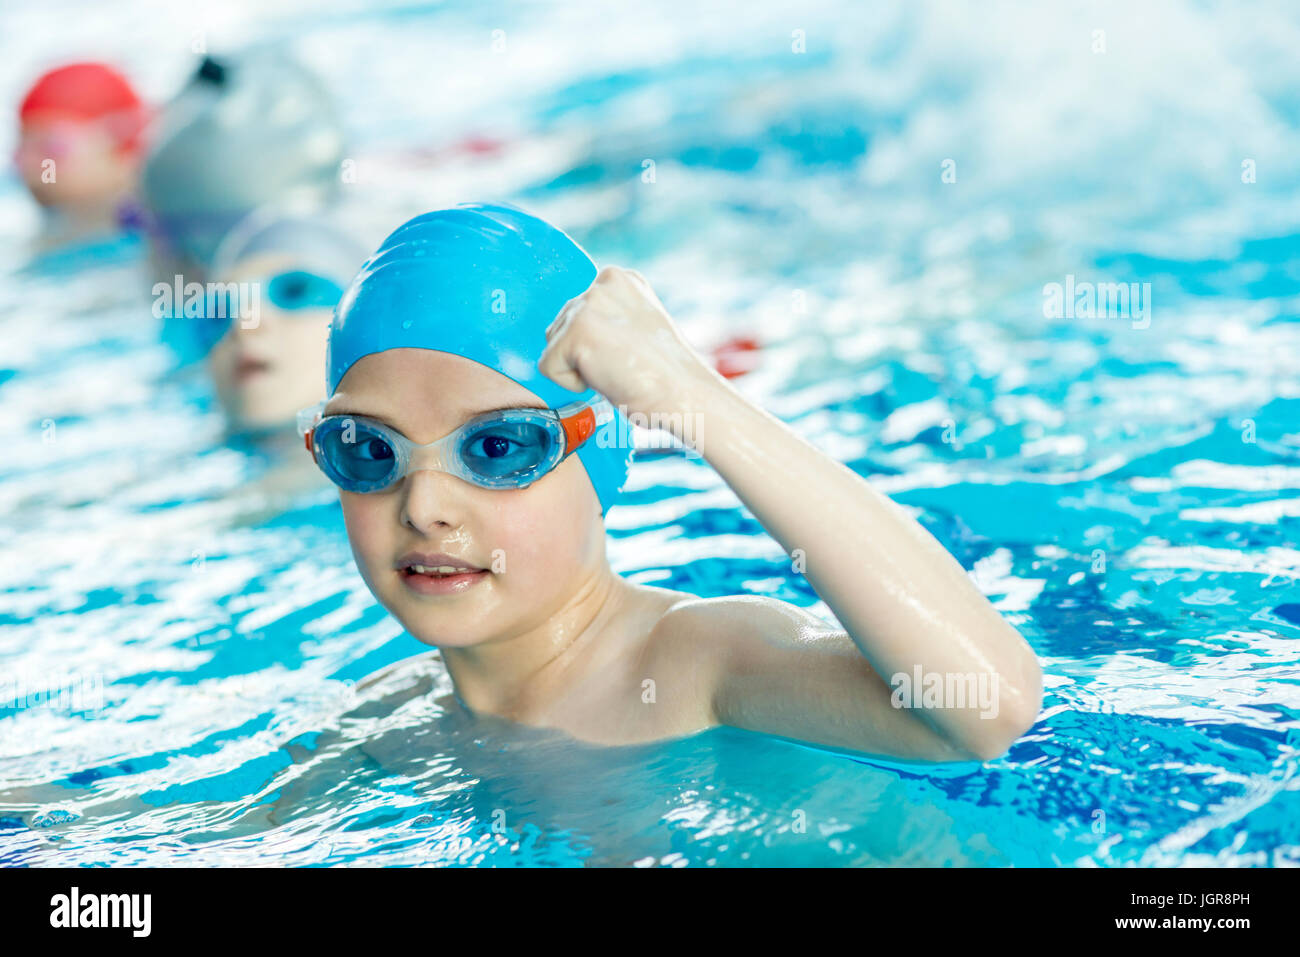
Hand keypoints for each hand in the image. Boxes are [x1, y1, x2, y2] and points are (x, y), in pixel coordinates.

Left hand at [538, 265, 719, 419]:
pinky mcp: (577, 332)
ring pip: (552, 347)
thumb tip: (568, 334)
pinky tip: (608, 377)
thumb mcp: (634, 327)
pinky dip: (572, 384)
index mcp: (618, 279)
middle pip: (559, 327)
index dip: (597, 344)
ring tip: (617, 369)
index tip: (629, 353)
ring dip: (579, 368)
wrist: (685, 393)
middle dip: (583, 355)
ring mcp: (589, 305)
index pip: (577, 313)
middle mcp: (601, 283)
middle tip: (623, 365)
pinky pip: (548, 368)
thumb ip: (605, 319)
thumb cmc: (665, 373)